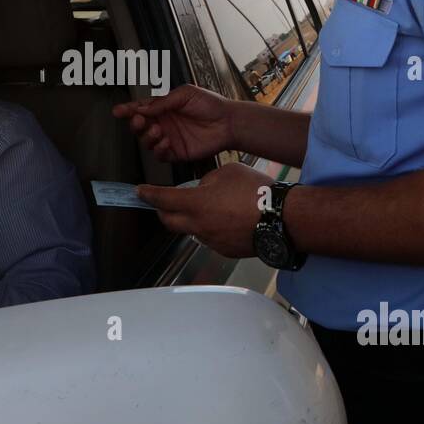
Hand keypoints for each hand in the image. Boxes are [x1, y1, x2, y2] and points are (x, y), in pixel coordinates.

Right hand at [112, 84, 235, 162]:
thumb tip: (143, 108)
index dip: (128, 110)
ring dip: (147, 137)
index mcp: (164, 108)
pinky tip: (166, 142)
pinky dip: (158, 149)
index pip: (142, 109)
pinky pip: (160, 155)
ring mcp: (169, 139)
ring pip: (147, 142)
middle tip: (140, 120)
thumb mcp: (185, 94)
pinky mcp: (177, 153)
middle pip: (140, 127)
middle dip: (136, 124)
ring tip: (158, 130)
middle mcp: (164, 123)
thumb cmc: (210, 104)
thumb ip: (162, 101)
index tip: (118, 111)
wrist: (228, 122)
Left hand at [137, 162, 272, 257]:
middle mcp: (199, 226)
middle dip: (162, 210)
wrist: (282, 218)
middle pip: (169, 221)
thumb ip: (207, 180)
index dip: (148, 194)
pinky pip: (209, 238)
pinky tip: (225, 219)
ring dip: (190, 219)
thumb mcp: (227, 172)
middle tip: (164, 201)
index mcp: (196, 203)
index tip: (140, 191)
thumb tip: (202, 188)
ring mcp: (211, 241)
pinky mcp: (224, 250)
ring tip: (207, 207)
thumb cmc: (257, 192)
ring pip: (190, 230)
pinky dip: (210, 228)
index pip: (163, 199)